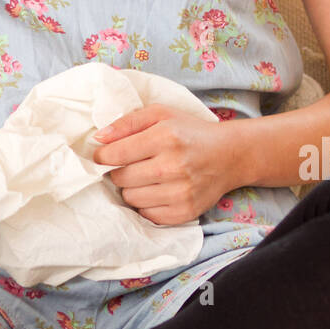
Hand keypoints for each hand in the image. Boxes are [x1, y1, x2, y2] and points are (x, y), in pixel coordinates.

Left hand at [91, 105, 250, 224]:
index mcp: (165, 137)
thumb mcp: (161, 114)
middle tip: (130, 165)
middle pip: (121, 178)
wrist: (230, 155)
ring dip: (131, 188)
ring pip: (131, 198)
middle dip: (118, 171)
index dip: (102, 156)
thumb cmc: (190, 132)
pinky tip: (156, 190)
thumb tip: (99, 138)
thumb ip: (127, 122)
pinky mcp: (186, 211)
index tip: (103, 156)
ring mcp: (181, 192)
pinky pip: (147, 214)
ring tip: (144, 177)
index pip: (116, 154)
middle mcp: (173, 166)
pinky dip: (146, 203)